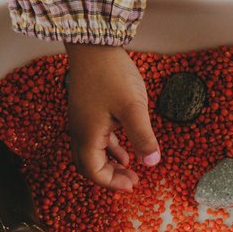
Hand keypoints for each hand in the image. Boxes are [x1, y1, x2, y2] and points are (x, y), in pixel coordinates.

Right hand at [65, 43, 158, 189]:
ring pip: (92, 152)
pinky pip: (95, 137)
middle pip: (89, 165)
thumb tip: (152, 163)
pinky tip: (124, 149)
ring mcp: (82, 119)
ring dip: (110, 163)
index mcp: (87, 135)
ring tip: (130, 170)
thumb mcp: (133, 108)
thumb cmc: (112, 74)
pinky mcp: (87, 109)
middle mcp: (80, 130)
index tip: (133, 186)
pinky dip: (108, 148)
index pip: (94, 171)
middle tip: (131, 182)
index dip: (112, 183)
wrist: (94, 45)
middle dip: (109, 177)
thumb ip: (143, 137)